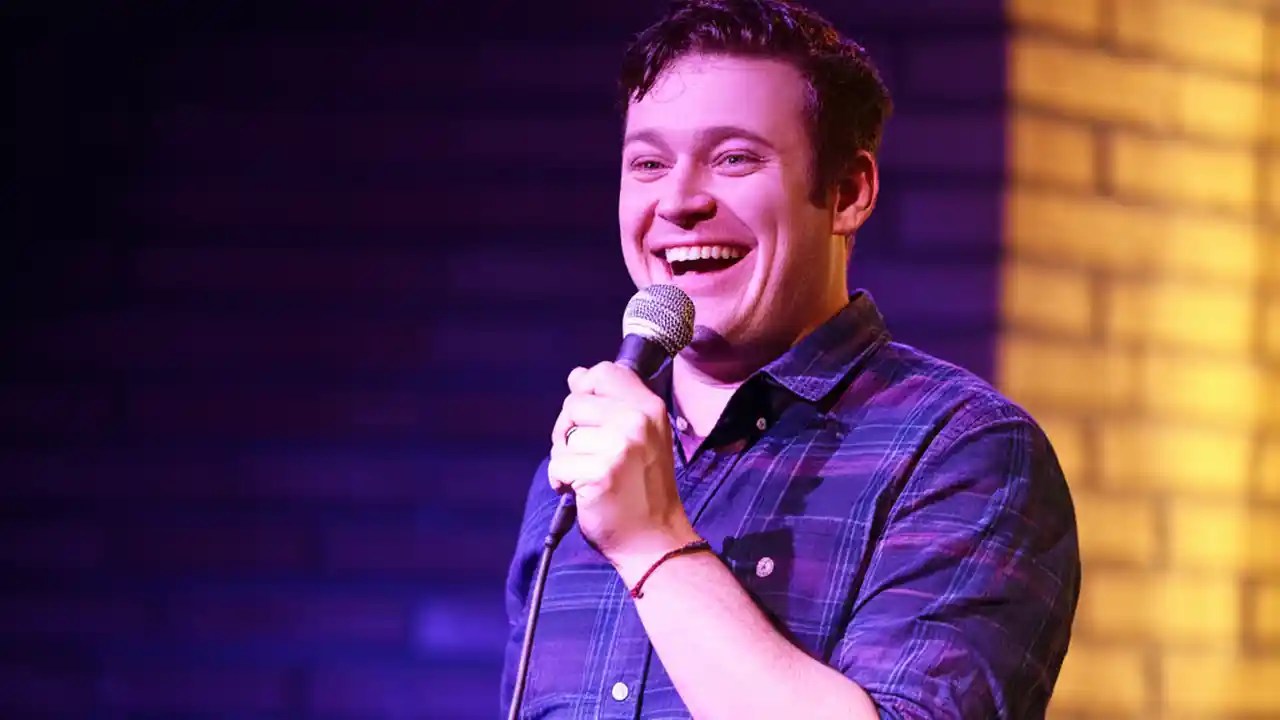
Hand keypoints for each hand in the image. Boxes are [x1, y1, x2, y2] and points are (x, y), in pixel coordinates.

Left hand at [548, 361, 698, 580]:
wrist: (655, 538)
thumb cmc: (643, 488)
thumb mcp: (640, 436)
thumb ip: (610, 403)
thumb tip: (576, 375)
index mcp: (650, 407)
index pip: (604, 371)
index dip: (586, 390)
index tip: (588, 417)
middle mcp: (636, 421)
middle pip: (574, 403)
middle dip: (569, 430)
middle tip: (588, 454)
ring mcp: (619, 446)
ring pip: (563, 437)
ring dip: (567, 459)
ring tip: (589, 475)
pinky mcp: (599, 473)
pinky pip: (558, 464)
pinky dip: (562, 481)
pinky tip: (581, 491)